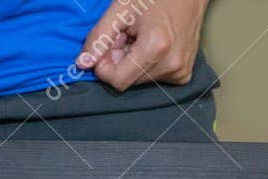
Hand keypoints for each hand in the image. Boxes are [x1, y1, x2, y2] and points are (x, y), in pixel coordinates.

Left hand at [77, 0, 208, 91]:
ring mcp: (180, 71)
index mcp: (156, 48)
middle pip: (128, 80)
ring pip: (139, 81)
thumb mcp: (121, 10)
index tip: (110, 43)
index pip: (118, 80)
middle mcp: (172, 65)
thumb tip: (83, 64)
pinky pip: (154, 79)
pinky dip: (147, 65)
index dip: (106, 65)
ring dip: (133, 62)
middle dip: (120, 61)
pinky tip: (153, 45)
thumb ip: (99, 38)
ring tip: (141, 38)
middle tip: (127, 36)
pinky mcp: (184, 75)